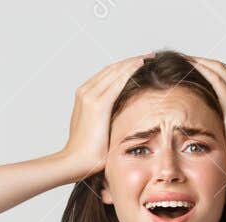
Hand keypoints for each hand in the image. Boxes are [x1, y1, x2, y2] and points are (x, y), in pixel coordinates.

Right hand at [61, 54, 150, 178]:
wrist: (77, 162)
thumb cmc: (90, 153)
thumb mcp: (102, 130)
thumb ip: (110, 119)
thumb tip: (128, 119)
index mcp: (86, 97)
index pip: (108, 75)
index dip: (124, 67)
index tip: (141, 64)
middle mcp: (85, 92)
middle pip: (111, 69)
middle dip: (130, 61)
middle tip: (148, 56)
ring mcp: (89, 96)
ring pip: (114, 71)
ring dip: (132, 62)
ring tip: (148, 57)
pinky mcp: (97, 104)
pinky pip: (117, 81)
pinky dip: (129, 70)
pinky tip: (141, 64)